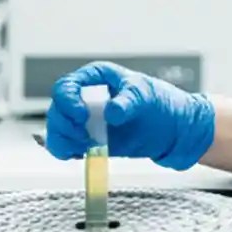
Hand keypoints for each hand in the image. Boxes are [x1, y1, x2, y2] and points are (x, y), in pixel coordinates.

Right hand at [45, 61, 214, 170]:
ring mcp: (85, 121)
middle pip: (57, 110)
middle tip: (85, 137)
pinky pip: (65, 147)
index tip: (82, 116)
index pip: (66, 86)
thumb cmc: (161, 103)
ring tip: (86, 147)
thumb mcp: (146, 96)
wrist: (174, 130)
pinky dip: (66, 152)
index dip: (68, 102)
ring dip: (64, 141)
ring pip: (57, 130)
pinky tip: (81, 154)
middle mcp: (85, 98)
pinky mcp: (89, 140)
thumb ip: (128, 102)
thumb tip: (111, 112)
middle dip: (65, 126)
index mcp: (96, 78)